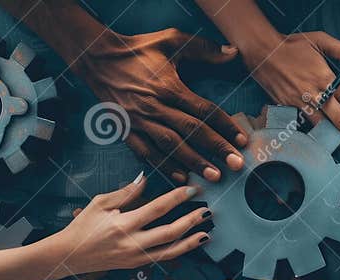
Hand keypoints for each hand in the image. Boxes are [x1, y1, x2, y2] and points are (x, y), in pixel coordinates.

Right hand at [44, 172, 210, 273]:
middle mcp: (133, 243)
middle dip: (191, 221)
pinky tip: (189, 243)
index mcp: (123, 225)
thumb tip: (145, 179)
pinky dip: (178, 251)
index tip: (192, 189)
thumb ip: (125, 193)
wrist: (69, 256)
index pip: (157, 209)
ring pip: (171, 251)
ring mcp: (136, 257)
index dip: (177, 198)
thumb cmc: (83, 227)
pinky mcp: (137, 265)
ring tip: (207, 233)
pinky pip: (163, 257)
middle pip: (170, 232)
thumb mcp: (100, 204)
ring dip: (191, 242)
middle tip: (207, 211)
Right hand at [73, 28, 246, 181]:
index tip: (242, 140)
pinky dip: (163, 166)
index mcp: (168, 87)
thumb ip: (203, 48)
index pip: (203, 110)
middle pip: (190, 131)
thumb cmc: (138, 50)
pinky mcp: (127, 130)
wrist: (96, 58)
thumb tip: (232, 52)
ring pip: (170, 146)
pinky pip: (146, 152)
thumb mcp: (171, 40)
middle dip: (215, 149)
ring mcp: (139, 121)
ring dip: (193, 162)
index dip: (225, 126)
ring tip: (214, 176)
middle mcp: (155, 107)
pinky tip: (180, 178)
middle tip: (236, 165)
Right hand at [240, 31, 339, 153]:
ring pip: (319, 125)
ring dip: (329, 134)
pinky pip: (301, 121)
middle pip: (336, 121)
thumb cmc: (292, 45)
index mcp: (324, 79)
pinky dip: (308, 126)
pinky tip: (312, 134)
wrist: (262, 51)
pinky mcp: (286, 106)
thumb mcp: (320, 40)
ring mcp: (298, 103)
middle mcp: (313, 94)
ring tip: (338, 144)